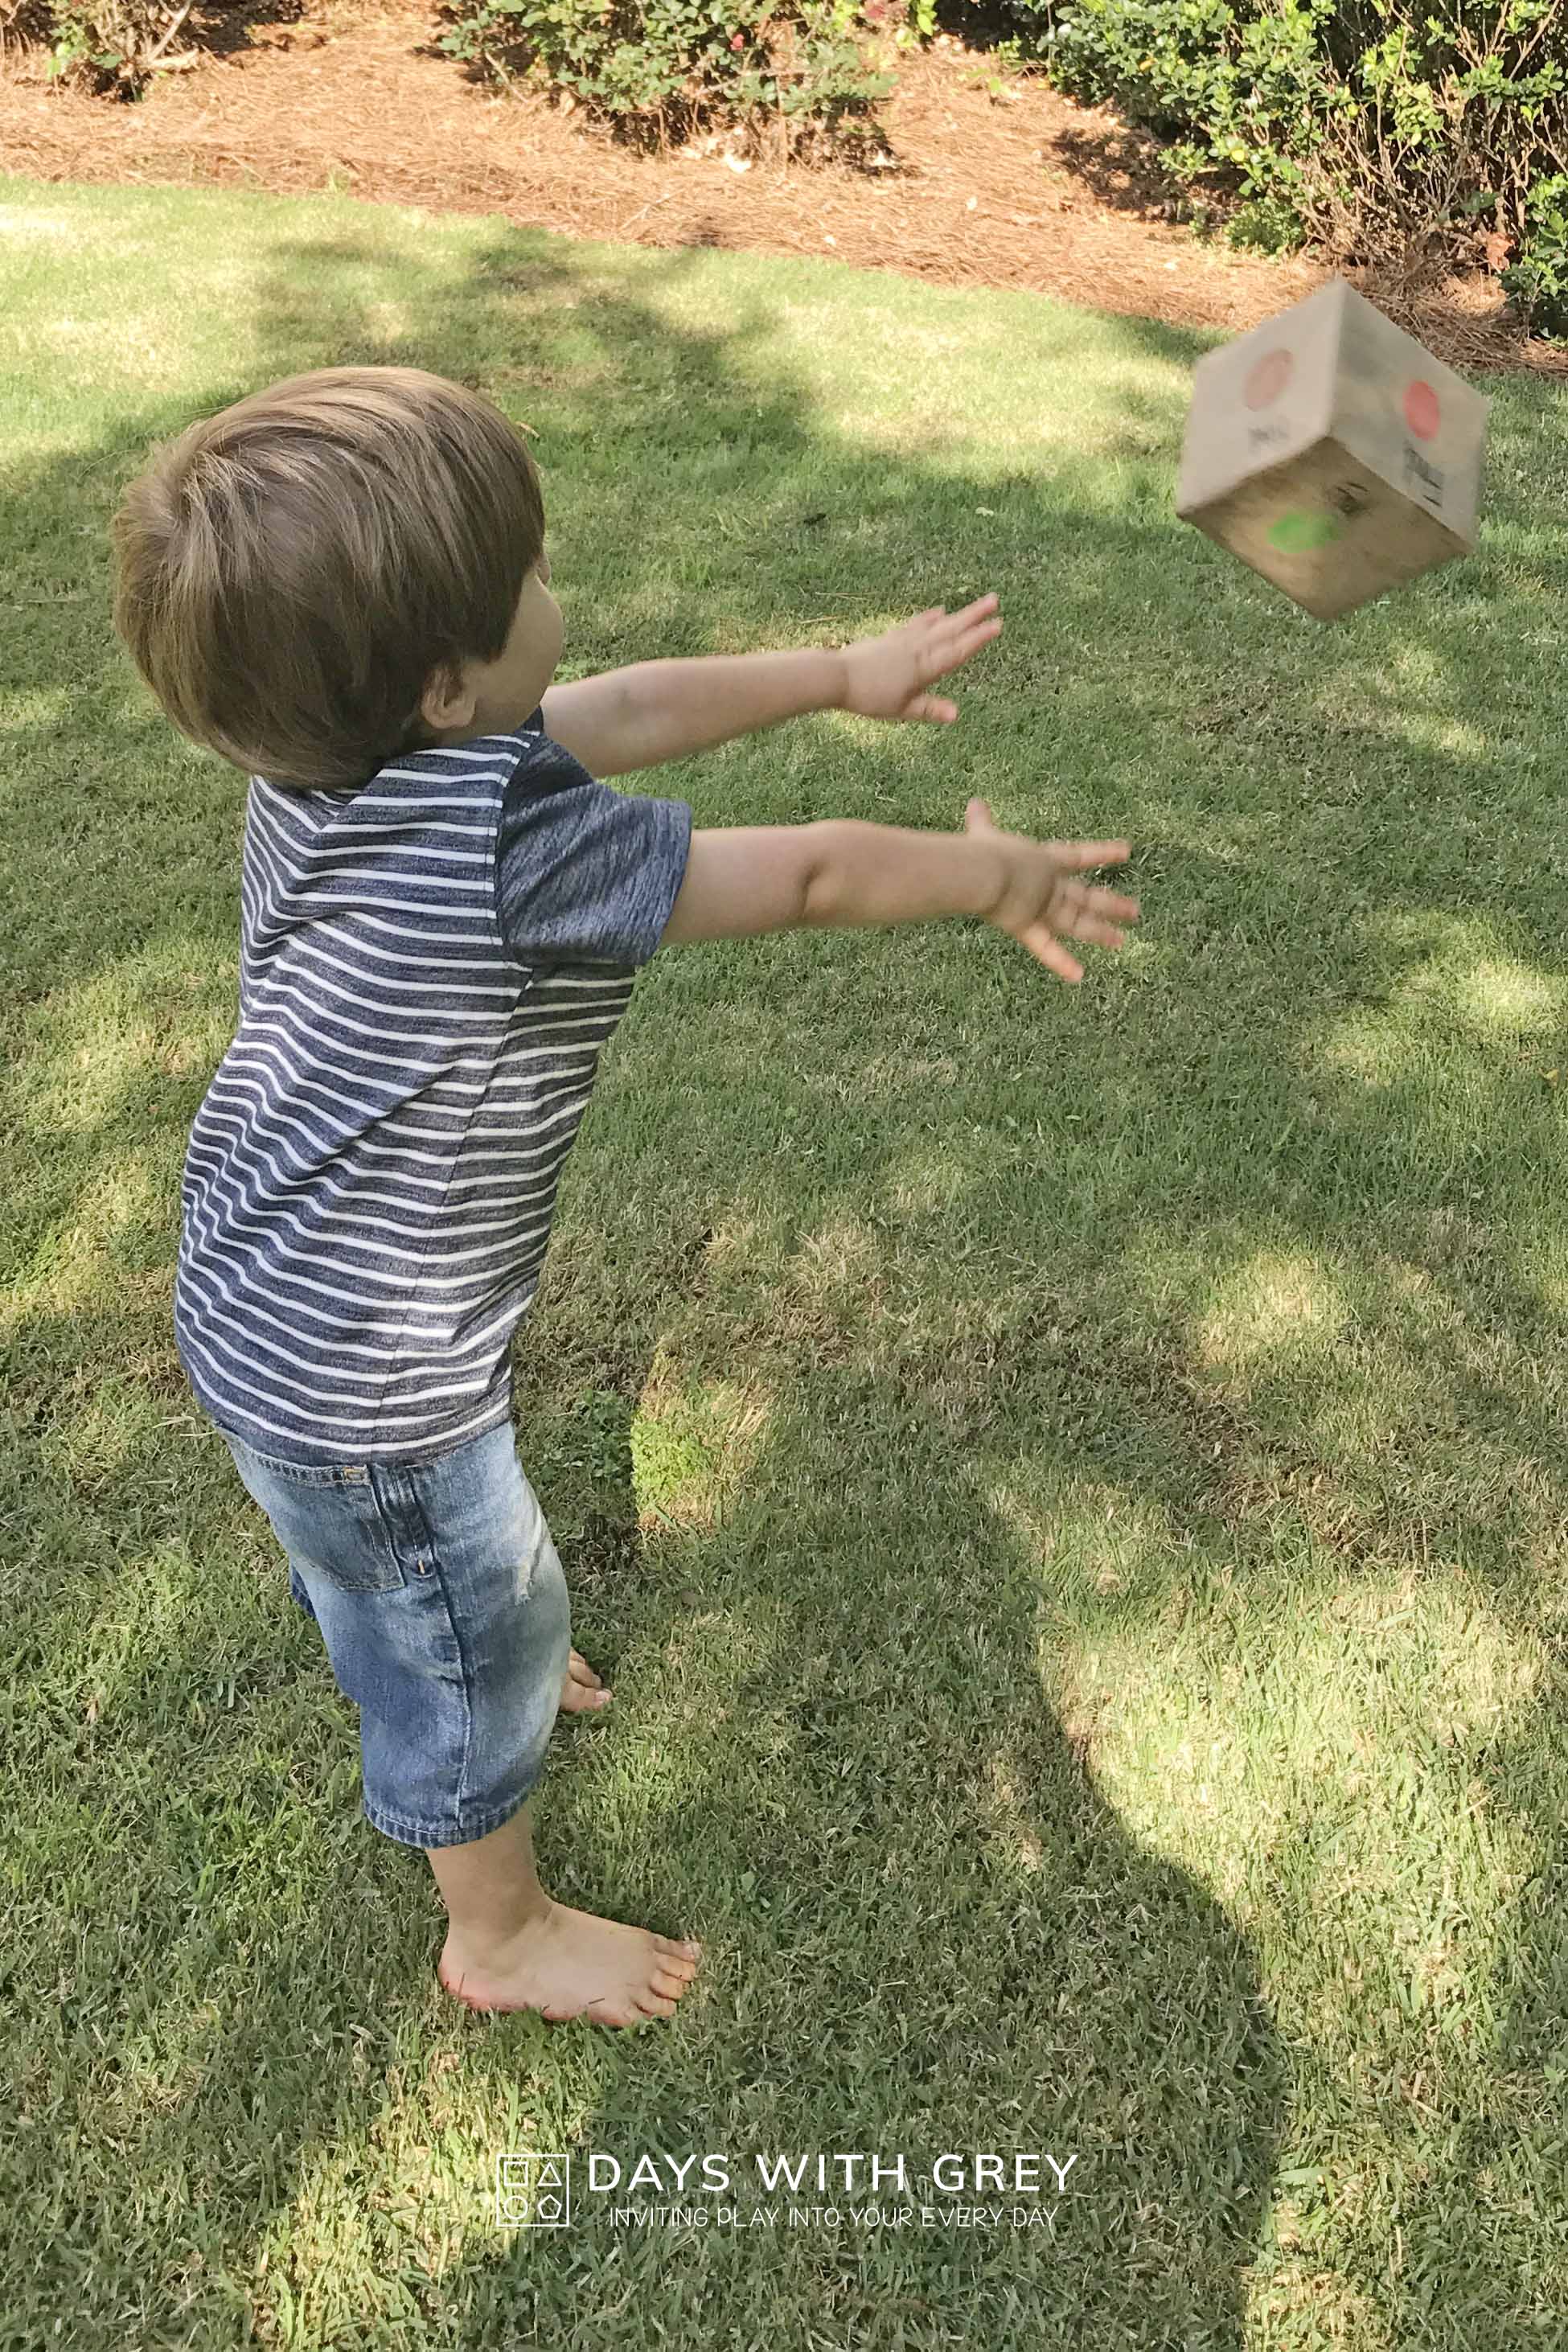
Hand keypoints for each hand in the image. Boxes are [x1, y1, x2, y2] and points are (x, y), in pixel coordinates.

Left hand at [838, 594, 1002, 723]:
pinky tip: (938, 611)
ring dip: (958, 614)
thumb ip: (929, 710)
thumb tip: (956, 714)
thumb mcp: (901, 710)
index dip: (978, 638)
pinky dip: (929, 618)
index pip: (957, 651)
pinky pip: (916, 624)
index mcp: (923, 667)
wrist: (836, 677)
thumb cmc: (868, 697)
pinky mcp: (891, 638)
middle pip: (951, 630)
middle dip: (974, 616)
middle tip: (994, 599)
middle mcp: (917, 649)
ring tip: (976, 604)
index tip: (998, 624)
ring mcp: (904, 641)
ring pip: (937, 625)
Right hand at [965, 798, 1139, 984]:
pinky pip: (1046, 948)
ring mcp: (1044, 907)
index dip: (1104, 852)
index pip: (1080, 855)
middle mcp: (1051, 884)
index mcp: (1045, 859)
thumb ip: (982, 821)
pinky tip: (1078, 976)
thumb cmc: (983, 851)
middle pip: (1086, 895)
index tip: (1127, 851)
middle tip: (1135, 912)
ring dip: (1100, 931)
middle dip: (1111, 903)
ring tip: (1121, 941)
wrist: (983, 871)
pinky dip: (1061, 963)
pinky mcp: (1028, 927)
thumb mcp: (984, 834)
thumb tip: (974, 803)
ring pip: (1078, 921)